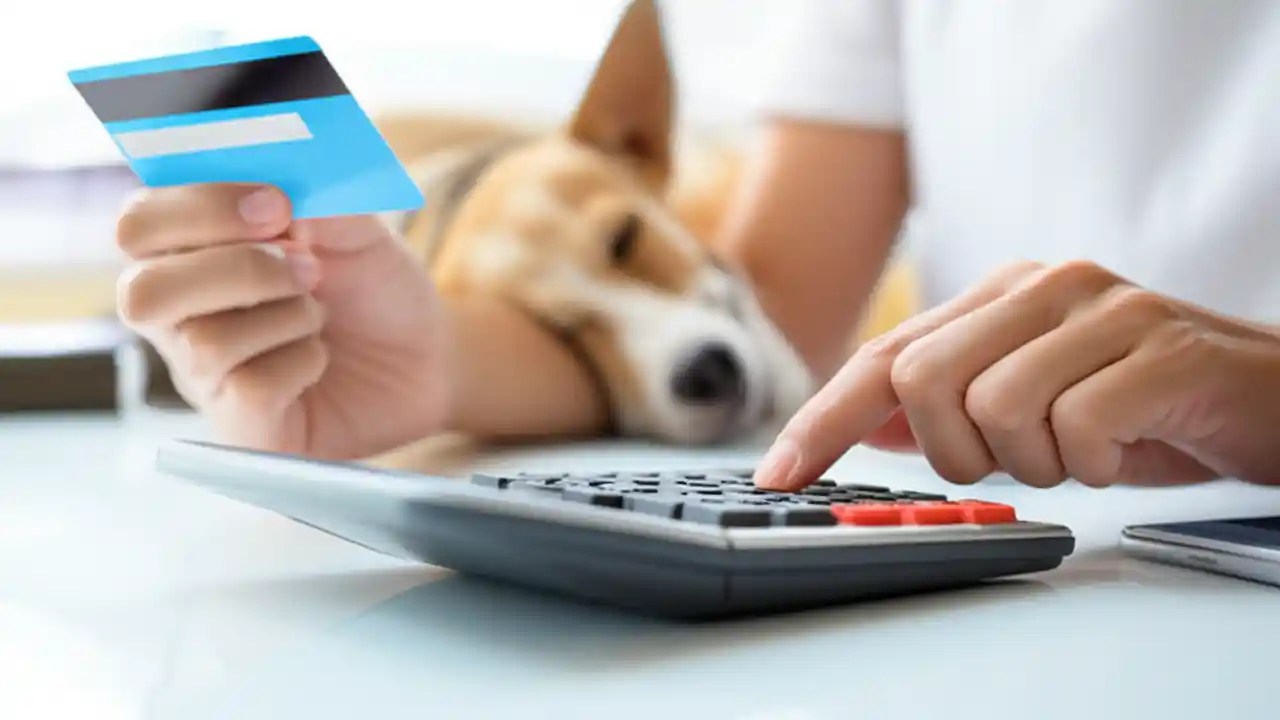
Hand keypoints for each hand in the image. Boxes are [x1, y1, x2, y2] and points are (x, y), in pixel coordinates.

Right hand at [117, 184, 451, 457]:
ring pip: (204, 344)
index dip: (200, 207)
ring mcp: (207, 376)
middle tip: (306, 264)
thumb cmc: (375, 290)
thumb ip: (319, 199)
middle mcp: (183, 317)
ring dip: (283, 315)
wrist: (428, 358)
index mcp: (191, 253)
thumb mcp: (358, 230)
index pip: (141, 224)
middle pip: (144, 292)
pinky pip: (250, 390)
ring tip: (319, 312)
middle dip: (236, 268)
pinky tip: (319, 358)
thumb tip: (286, 186)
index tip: (278, 204)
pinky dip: (301, 363)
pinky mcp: (244, 426)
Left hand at [755, 260, 1279, 489]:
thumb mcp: (1037, 401)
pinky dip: (1093, 463)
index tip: (777, 474)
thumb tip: (874, 424)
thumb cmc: (1146, 404)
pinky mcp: (1162, 350)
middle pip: (922, 379)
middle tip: (1016, 460)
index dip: (822, 419)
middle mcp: (1045, 286)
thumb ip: (954, 403)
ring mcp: (1105, 311)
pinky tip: (1127, 448)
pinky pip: (1077, 427)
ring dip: (1034, 461)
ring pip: (996, 407)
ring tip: (1083, 451)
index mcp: (1001, 295)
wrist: (1273, 395)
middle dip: (955, 450)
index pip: (883, 357)